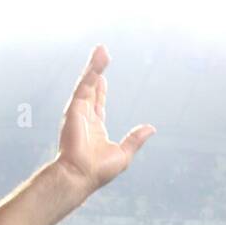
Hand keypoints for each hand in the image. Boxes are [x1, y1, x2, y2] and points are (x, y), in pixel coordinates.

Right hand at [54, 46, 154, 197]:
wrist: (81, 175)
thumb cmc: (98, 171)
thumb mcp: (123, 154)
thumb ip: (135, 139)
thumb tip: (151, 128)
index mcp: (94, 128)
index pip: (98, 103)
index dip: (100, 90)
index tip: (103, 77)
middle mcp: (84, 118)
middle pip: (91, 88)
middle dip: (96, 71)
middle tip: (101, 53)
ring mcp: (78, 112)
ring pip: (87, 83)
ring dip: (94, 65)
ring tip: (102, 49)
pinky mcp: (74, 109)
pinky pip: (84, 86)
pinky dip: (91, 71)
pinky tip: (98, 59)